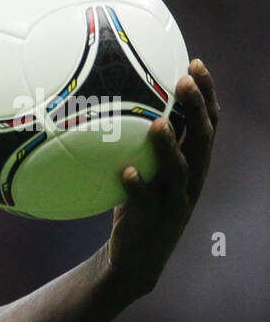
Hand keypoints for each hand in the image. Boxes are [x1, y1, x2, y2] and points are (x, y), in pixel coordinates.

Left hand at [105, 58, 218, 298]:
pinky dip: (136, 186)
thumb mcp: (144, 170)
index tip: (194, 63)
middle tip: (183, 80)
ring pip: (179, 170)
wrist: (134, 258)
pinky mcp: (153, 220)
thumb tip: (113, 104)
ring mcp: (174, 200)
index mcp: (192, 164)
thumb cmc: (136, 206)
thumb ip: (139, 144)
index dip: (205, 94)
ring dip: (168, 146)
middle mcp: (190, 179)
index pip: (207, 122)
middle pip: (202, 138)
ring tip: (156, 123)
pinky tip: (125, 172)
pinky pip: (145, 201)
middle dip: (196, 107)